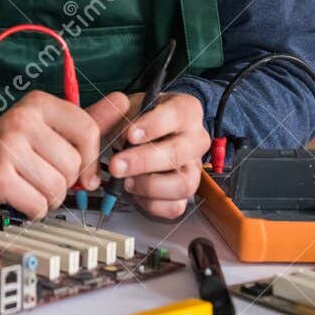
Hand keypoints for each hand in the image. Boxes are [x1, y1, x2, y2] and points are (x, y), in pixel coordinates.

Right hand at [0, 91, 131, 218]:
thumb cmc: (13, 150)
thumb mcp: (51, 129)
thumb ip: (89, 119)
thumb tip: (124, 102)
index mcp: (39, 103)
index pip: (87, 130)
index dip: (92, 158)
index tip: (84, 171)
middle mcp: (22, 119)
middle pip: (73, 164)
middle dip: (65, 181)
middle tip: (43, 176)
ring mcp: (7, 147)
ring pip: (57, 186)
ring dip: (50, 197)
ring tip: (31, 186)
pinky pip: (38, 204)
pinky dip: (34, 209)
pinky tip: (20, 196)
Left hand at [104, 92, 210, 218]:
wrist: (149, 134)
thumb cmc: (141, 119)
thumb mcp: (130, 108)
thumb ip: (123, 118)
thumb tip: (122, 138)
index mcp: (187, 110)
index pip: (177, 115)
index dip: (153, 126)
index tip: (130, 135)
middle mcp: (197, 139)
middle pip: (178, 153)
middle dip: (143, 161)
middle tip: (117, 165)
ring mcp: (195, 168)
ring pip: (183, 184)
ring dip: (149, 186)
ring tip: (126, 182)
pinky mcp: (187, 192)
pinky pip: (176, 206)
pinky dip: (152, 204)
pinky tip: (135, 193)